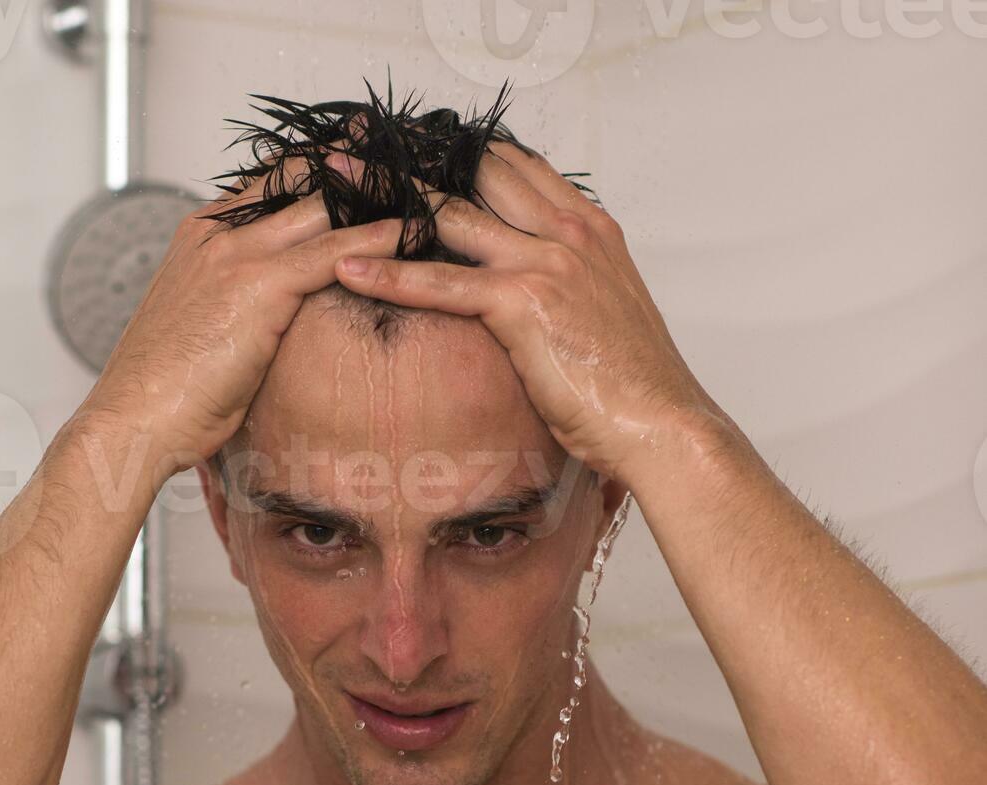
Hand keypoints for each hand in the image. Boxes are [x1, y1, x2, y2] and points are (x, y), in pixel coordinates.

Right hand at [85, 162, 405, 470]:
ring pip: (319, 206)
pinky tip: (408, 236)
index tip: (354, 164)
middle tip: (399, 166)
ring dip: (371, 198)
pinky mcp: (261, 286)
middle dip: (352, 171)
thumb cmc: (165, 392)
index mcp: (199, 237)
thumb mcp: (201, 332)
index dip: (315, 172)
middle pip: (298, 180)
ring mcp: (238, 254)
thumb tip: (270, 324)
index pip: (268, 184)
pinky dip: (374, 241)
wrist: (135, 420)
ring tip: (418, 196)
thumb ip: (236, 306)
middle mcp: (217, 234)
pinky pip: (332, 252)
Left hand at [330, 142, 727, 486]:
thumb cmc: (633, 387)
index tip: (420, 153)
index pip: (518, 169)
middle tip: (364, 155)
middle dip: (419, 161)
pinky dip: (390, 273)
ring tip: (333, 192)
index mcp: (590, 231)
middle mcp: (568, 233)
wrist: (660, 423)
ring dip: (386, 201)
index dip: (465, 156)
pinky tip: (348, 269)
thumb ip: (570, 289)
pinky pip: (441, 282)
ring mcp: (545, 262)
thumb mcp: (603, 319)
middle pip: (478, 174)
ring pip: (451, 217)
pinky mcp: (522, 303)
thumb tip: (534, 303)